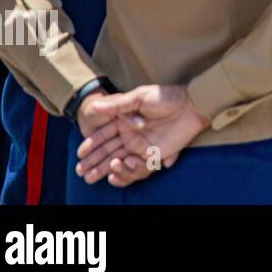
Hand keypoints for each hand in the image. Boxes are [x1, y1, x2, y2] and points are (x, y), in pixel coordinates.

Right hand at [76, 84, 209, 187]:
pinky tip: (118, 169)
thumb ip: (117, 105)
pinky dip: (128, 171)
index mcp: (125, 122)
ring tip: (94, 175)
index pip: (104, 136)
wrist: (191, 104)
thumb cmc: (166, 96)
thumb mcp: (139, 97)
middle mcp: (132, 136)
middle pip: (109, 151)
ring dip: (107, 169)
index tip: (79, 154)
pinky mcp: (155, 154)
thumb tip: (94, 105)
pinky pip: (139, 167)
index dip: (91, 145)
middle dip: (94, 162)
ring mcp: (143, 146)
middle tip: (81, 171)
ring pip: (121, 161)